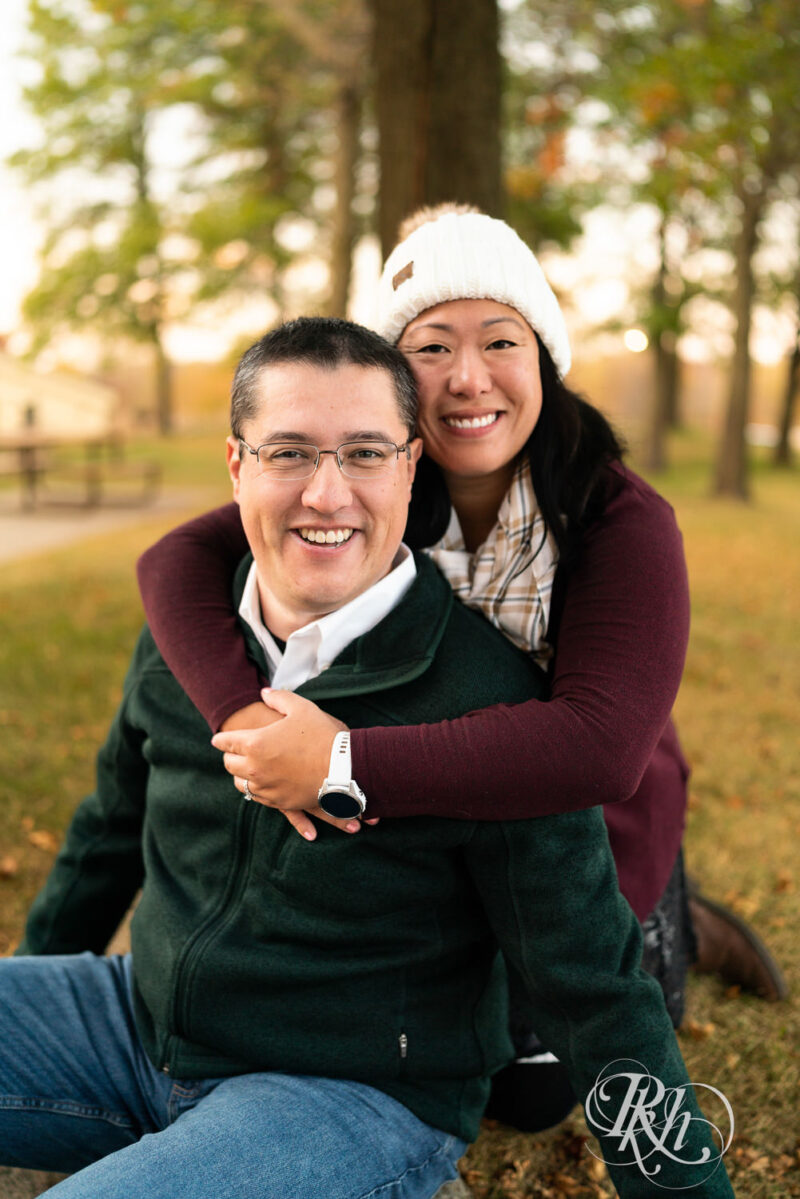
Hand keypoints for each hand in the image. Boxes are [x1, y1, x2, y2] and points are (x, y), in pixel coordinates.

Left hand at [212, 690, 367, 841]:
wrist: (345, 769)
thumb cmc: (323, 735)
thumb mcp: (301, 708)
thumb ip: (279, 698)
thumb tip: (264, 693)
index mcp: (255, 744)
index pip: (225, 742)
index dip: (221, 739)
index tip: (218, 740)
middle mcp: (255, 769)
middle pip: (229, 765)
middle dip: (230, 756)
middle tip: (234, 752)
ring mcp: (266, 788)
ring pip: (241, 784)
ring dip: (241, 775)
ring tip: (247, 768)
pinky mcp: (279, 803)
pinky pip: (258, 797)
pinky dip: (256, 789)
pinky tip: (262, 782)